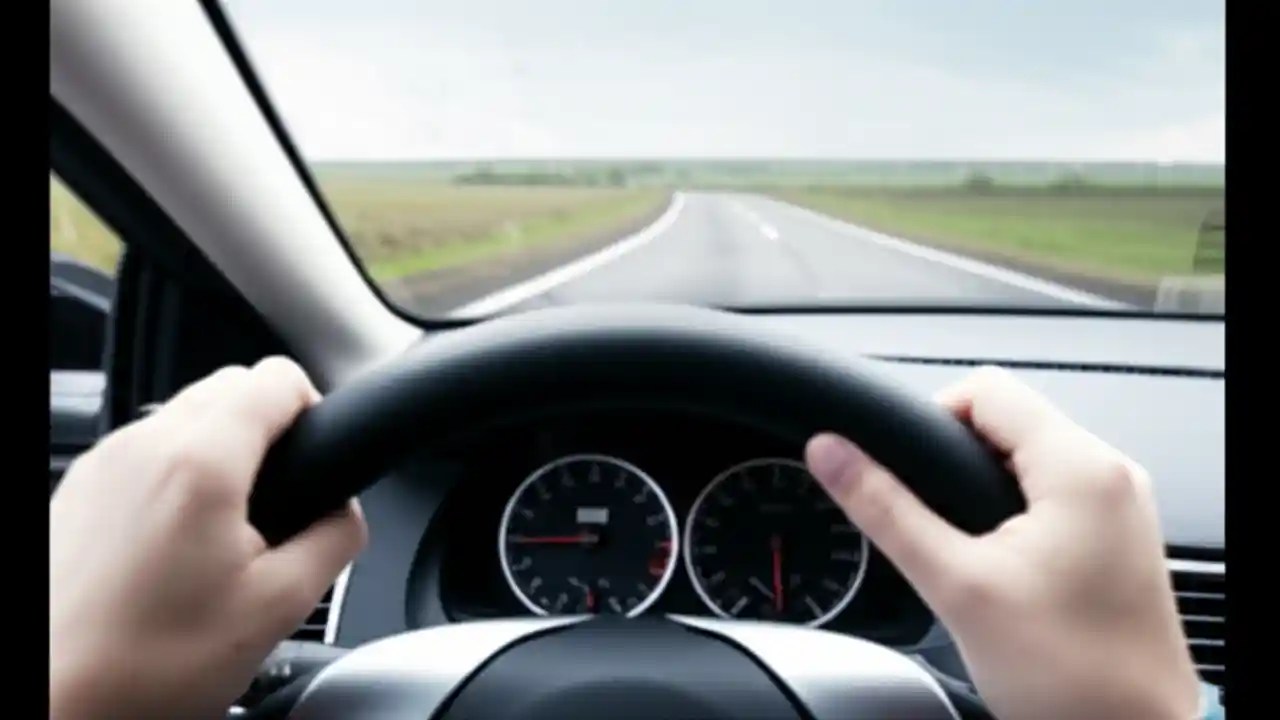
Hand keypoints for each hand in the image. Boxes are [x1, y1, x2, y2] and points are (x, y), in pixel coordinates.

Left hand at [50, 358, 367, 719]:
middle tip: (280, 505)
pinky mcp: (75, 492)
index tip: (318, 458)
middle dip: (270, 432)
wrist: (48, 705)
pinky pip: (145, 456)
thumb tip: (346, 514)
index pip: (278, 378)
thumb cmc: (143, 666)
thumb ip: (333, 540)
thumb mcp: (277, 607)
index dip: (315, 410)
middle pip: (231, 389)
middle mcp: (142, 445)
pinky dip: (176, 480)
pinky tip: (177, 551)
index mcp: (200, 461)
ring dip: (222, 455)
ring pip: (186, 420)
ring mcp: (100, 464)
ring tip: (226, 538)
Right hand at [804, 366, 1199, 719]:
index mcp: (1082, 467)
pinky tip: (1001, 565)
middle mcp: (1113, 474)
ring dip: (983, 489)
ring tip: (967, 552)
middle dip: (955, 462)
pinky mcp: (1118, 536)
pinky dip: (1014, 513)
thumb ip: (886, 509)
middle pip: (1006, 420)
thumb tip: (830, 452)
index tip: (911, 475)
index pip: (985, 389)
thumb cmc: (1069, 676)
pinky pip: (1053, 492)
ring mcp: (1122, 505)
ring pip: (1027, 457)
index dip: (930, 420)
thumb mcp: (956, 584)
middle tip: (936, 526)